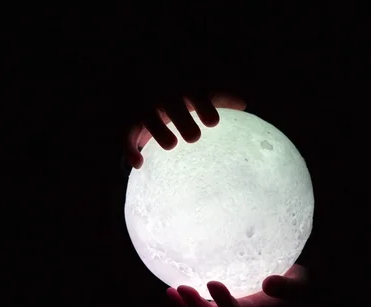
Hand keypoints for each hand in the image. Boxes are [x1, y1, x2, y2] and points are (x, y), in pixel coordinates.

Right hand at [124, 93, 246, 168]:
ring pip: (147, 118)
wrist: (137, 77)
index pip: (194, 93)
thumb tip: (243, 104)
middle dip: (181, 119)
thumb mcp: (195, 90)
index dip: (203, 105)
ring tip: (172, 145)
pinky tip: (138, 164)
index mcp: (182, 88)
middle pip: (170, 104)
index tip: (213, 122)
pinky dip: (129, 149)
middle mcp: (162, 96)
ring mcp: (144, 108)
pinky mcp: (129, 121)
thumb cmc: (176, 91)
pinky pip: (126, 134)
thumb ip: (218, 97)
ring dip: (158, 130)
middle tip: (194, 137)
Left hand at [166, 263, 308, 306]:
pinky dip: (187, 302)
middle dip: (197, 306)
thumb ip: (287, 286)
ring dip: (187, 306)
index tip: (212, 282)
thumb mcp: (300, 285)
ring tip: (171, 291)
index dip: (224, 301)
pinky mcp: (223, 305)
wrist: (295, 291)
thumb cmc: (299, 287)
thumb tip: (269, 283)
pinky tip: (173, 290)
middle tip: (182, 288)